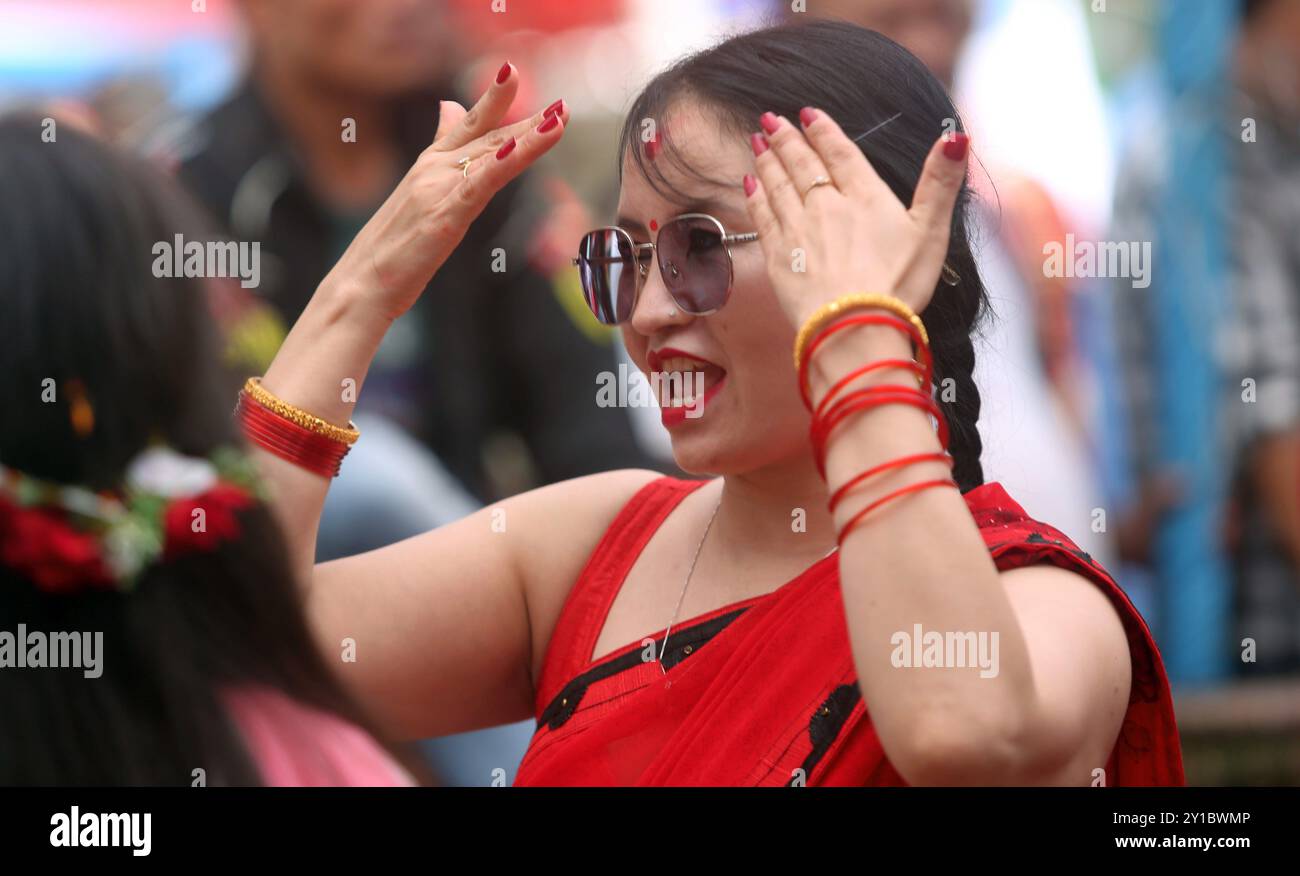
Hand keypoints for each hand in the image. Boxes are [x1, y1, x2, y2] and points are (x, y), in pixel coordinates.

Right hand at [329, 67, 567, 323]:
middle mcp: (433, 169)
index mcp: (429, 165)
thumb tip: (448, 106)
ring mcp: (437, 189)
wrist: (359, 285)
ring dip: (529, 136)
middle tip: (563, 104)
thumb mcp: (417, 194)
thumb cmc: (389, 249)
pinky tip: (521, 148)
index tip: (513, 73)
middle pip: (490, 138)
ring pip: (492, 156)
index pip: (468, 125)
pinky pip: (480, 185)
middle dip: (528, 120)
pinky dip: (502, 165)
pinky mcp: (444, 215)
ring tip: (558, 117)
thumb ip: (439, 149)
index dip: (494, 100)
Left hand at [743, 109, 969, 328]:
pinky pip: (762, 218)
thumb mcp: (932, 231)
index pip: (840, 153)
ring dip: (767, 161)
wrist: (854, 326)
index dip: (823, 130)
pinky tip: (748, 184)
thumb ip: (941, 182)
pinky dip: (755, 197)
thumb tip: (956, 137)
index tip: (807, 113)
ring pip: (778, 186)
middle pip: (802, 164)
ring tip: (757, 140)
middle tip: (769, 118)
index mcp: (865, 197)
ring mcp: (798, 231)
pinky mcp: (779, 258)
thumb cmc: (898, 285)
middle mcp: (826, 207)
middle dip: (786, 139)